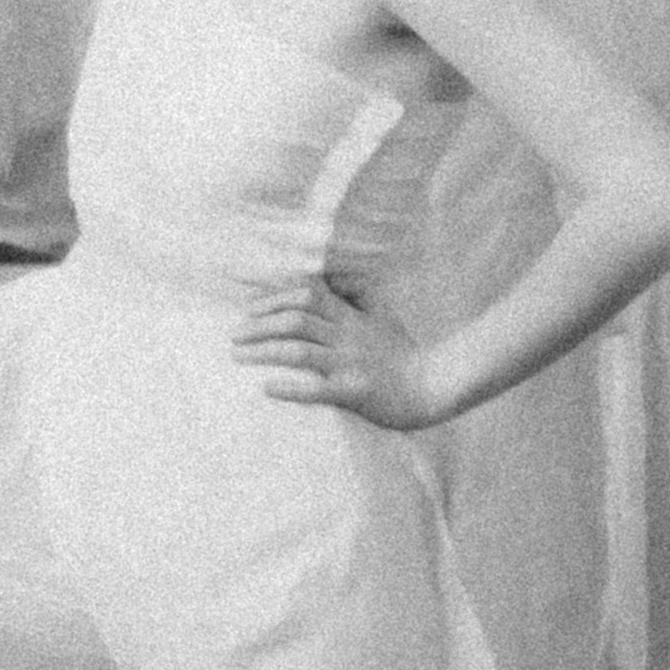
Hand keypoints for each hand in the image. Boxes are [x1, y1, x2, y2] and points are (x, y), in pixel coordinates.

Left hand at [240, 274, 442, 430]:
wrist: (436, 387)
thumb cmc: (403, 354)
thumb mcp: (382, 317)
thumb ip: (357, 295)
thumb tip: (332, 276)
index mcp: (350, 317)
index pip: (307, 293)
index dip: (273, 295)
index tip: (248, 307)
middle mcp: (347, 336)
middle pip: (296, 319)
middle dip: (259, 323)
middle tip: (233, 334)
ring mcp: (350, 364)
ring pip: (299, 351)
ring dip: (262, 351)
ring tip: (237, 355)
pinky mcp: (355, 392)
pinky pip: (317, 389)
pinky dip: (290, 387)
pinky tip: (267, 388)